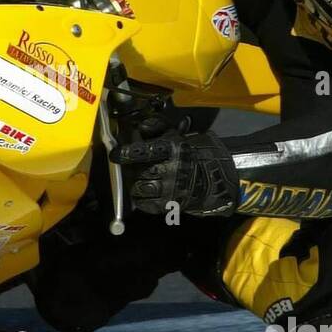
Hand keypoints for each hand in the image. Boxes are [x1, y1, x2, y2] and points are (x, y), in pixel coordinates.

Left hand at [112, 132, 239, 217]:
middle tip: (129, 167)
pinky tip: (144, 193)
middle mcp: (171, 170)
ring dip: (134, 184)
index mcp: (173, 150)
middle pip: (139, 172)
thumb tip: (138, 127)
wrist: (216, 178)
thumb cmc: (192, 153)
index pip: (144, 151)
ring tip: (138, 179)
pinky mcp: (171, 204)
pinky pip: (146, 204)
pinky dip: (141, 199)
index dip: (127, 153)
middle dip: (130, 170)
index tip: (115, 154)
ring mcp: (171, 189)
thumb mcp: (177, 134)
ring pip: (139, 189)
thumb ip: (157, 127)